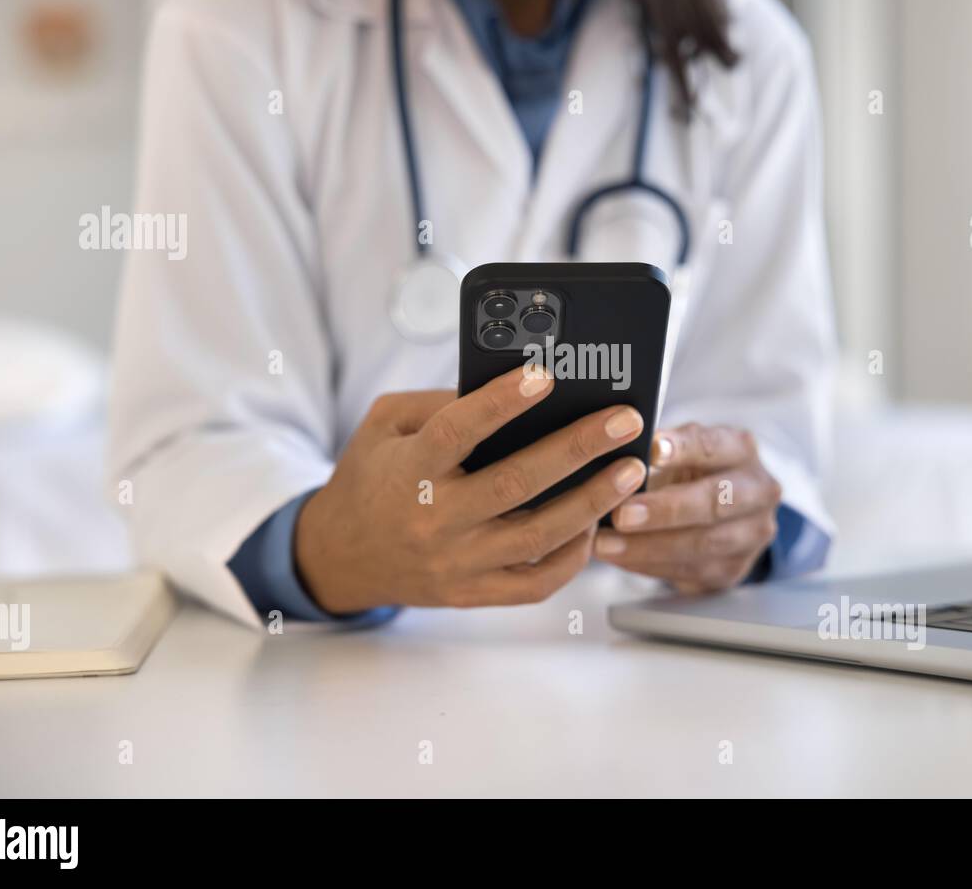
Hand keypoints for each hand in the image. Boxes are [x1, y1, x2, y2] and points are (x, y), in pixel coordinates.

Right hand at [295, 365, 646, 612]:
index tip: (545, 377)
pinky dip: (573, 557)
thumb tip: (510, 390)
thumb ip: (438, 404)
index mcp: (408, 471)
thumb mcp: (384, 426)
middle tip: (624, 421)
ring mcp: (456, 564)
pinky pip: (535, 584)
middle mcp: (434, 520)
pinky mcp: (472, 594)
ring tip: (631, 471)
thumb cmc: (371, 478)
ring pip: (537, 538)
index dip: (501, 403)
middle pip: (515, 484)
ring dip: (592, 503)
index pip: (457, 433)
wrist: (340, 556)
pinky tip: (595, 524)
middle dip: (578, 449)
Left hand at [594, 423, 780, 593]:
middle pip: (714, 501)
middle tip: (621, 514)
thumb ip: (657, 448)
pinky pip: (690, 570)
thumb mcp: (680, 450)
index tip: (649, 450)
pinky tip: (620, 558)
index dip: (682, 449)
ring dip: (649, 546)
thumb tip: (614, 448)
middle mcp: (758, 490)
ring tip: (607, 544)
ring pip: (702, 543)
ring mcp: (752, 534)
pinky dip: (648, 565)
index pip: (712, 446)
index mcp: (741, 449)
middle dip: (664, 510)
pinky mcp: (735, 568)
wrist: (721, 512)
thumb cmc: (689, 472)